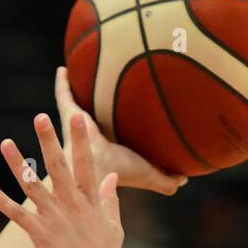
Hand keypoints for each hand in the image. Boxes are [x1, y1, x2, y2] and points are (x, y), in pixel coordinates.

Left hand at [0, 112, 124, 247]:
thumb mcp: (113, 226)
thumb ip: (111, 200)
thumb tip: (111, 178)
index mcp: (91, 202)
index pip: (86, 165)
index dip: (81, 141)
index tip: (77, 118)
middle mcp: (72, 205)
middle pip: (59, 167)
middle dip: (49, 141)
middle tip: (40, 118)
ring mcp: (55, 219)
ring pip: (32, 185)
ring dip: (16, 164)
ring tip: (5, 143)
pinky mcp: (40, 234)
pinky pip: (17, 214)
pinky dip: (2, 202)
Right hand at [54, 66, 187, 195]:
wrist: (99, 170)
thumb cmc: (123, 172)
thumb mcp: (150, 175)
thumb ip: (166, 179)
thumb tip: (184, 177)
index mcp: (109, 148)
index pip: (114, 135)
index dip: (118, 128)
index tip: (124, 116)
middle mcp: (92, 136)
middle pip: (93, 118)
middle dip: (94, 109)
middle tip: (98, 91)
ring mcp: (78, 125)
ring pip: (76, 105)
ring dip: (76, 91)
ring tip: (77, 75)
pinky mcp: (68, 115)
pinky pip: (64, 95)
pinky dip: (62, 82)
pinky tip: (63, 69)